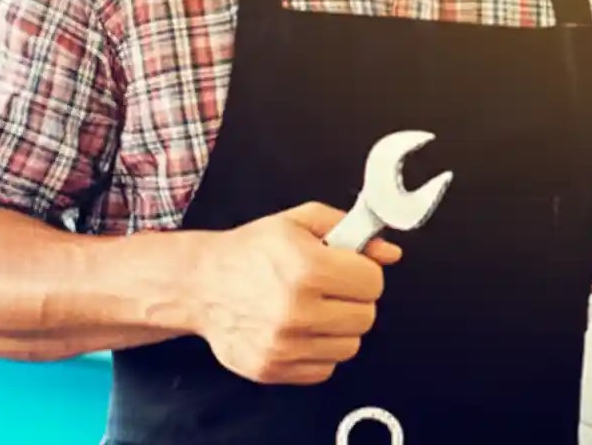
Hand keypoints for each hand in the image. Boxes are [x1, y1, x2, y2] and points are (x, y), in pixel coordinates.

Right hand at [190, 202, 401, 384]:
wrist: (201, 285)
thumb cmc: (252, 251)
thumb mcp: (300, 222)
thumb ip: (350, 229)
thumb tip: (389, 253)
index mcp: (306, 268)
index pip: (372, 282)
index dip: (363, 272)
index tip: (347, 268)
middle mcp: (295, 310)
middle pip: (366, 316)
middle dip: (354, 300)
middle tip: (331, 288)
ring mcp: (283, 345)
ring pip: (350, 346)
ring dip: (340, 328)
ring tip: (316, 308)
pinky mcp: (273, 369)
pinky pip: (325, 368)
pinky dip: (319, 351)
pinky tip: (301, 330)